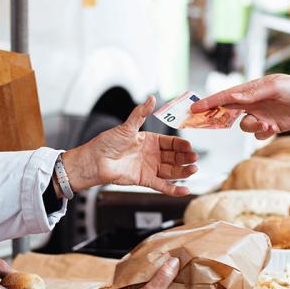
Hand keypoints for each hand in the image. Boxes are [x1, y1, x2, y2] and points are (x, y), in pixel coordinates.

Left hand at [63, 98, 197, 195]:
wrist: (95, 161)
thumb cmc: (107, 143)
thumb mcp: (127, 127)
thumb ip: (141, 114)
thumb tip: (151, 98)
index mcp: (149, 141)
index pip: (171, 142)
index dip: (181, 145)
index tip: (190, 146)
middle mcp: (152, 155)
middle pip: (174, 157)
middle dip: (185, 158)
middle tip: (195, 158)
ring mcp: (149, 168)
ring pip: (171, 171)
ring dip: (183, 171)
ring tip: (194, 170)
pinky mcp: (144, 180)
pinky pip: (162, 186)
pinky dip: (173, 189)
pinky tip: (184, 190)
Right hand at [189, 74, 289, 139]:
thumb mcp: (274, 87)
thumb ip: (252, 94)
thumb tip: (232, 97)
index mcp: (250, 90)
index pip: (225, 97)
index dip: (208, 102)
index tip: (193, 108)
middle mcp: (252, 103)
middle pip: (227, 113)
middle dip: (219, 119)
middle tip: (209, 124)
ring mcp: (260, 116)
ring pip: (244, 127)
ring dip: (253, 128)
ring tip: (268, 125)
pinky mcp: (270, 127)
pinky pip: (258, 136)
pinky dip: (263, 134)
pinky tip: (275, 128)